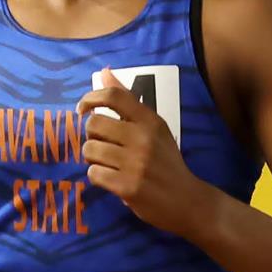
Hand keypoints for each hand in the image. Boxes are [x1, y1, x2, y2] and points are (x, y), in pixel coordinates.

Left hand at [77, 68, 215, 237]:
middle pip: (94, 124)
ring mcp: (135, 164)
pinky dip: (98, 176)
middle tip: (103, 145)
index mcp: (150, 121)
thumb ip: (128, 102)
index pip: (114, 97)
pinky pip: (94, 173)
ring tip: (109, 164)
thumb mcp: (154, 128)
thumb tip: (104, 71)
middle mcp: (143, 139)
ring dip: (94, 158)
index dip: (90, 98)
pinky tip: (112, 179)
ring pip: (90, 149)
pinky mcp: (128, 187)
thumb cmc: (167, 162)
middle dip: (92, 135)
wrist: (187, 201)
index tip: (83, 109)